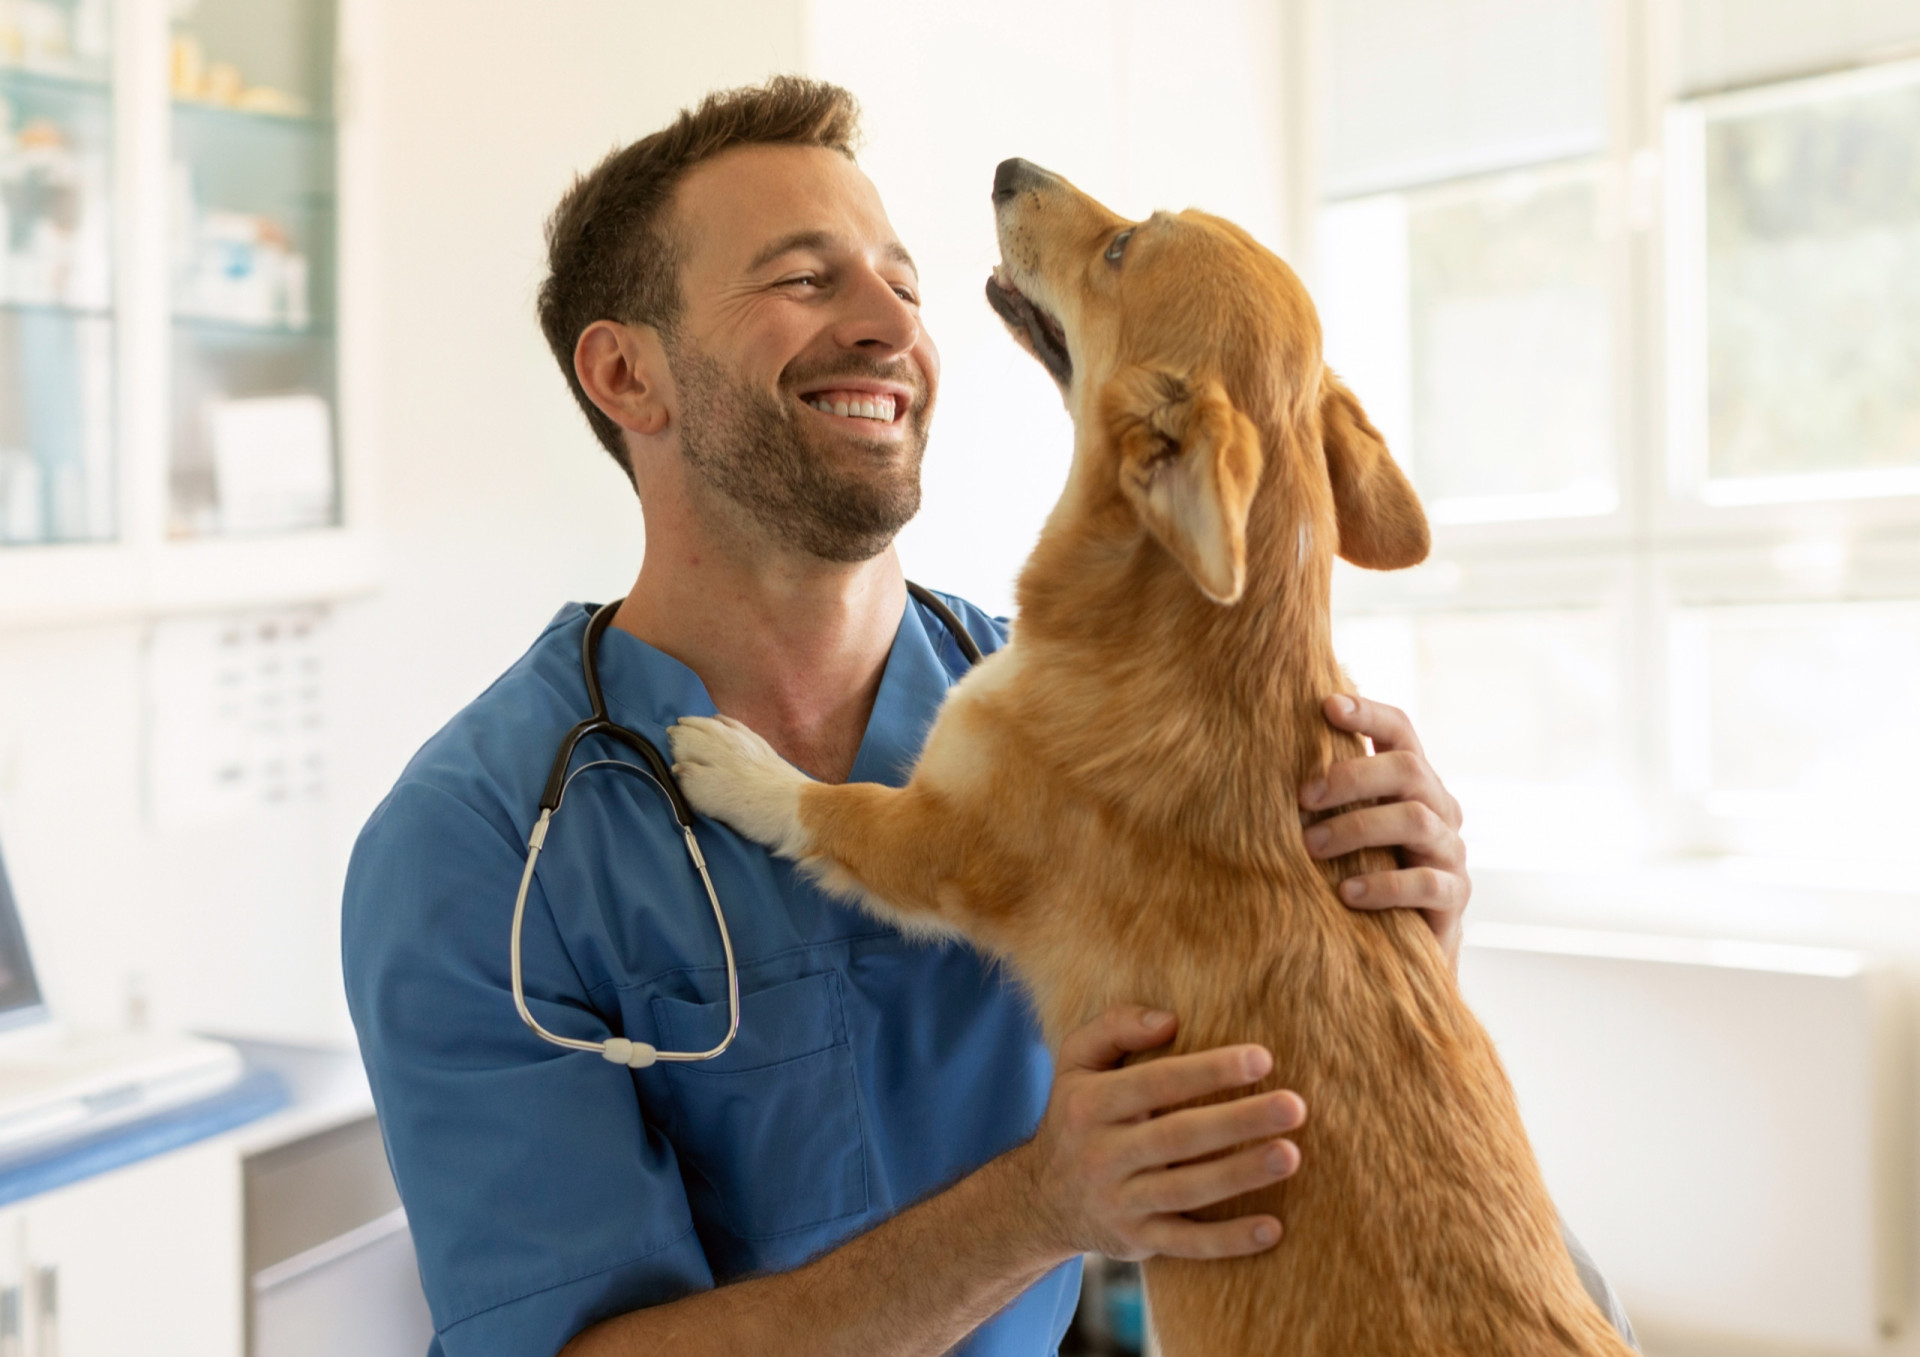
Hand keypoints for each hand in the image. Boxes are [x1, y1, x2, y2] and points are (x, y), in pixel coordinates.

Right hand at [1014, 1005, 1305, 1262]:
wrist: (1042, 1200)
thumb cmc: (1078, 1114)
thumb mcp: (1075, 1062)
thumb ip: (1115, 1026)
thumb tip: (1169, 1020)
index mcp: (1091, 1104)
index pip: (1154, 1083)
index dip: (1208, 1070)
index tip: (1262, 1058)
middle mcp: (1102, 1154)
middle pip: (1178, 1136)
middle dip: (1239, 1121)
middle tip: (1295, 1105)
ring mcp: (1120, 1202)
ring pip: (1187, 1190)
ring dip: (1242, 1174)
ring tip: (1291, 1154)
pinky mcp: (1137, 1241)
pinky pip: (1186, 1244)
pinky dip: (1229, 1241)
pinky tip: (1273, 1228)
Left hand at [1299, 694, 1469, 967]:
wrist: (1403, 946)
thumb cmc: (1361, 872)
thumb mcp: (1345, 828)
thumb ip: (1326, 795)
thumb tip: (1262, 760)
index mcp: (1414, 783)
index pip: (1401, 731)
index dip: (1368, 713)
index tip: (1326, 704)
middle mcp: (1439, 809)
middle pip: (1407, 769)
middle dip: (1352, 777)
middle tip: (1302, 797)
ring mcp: (1450, 851)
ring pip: (1415, 820)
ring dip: (1357, 829)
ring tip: (1312, 848)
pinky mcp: (1453, 897)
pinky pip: (1426, 882)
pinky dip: (1383, 884)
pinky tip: (1347, 894)